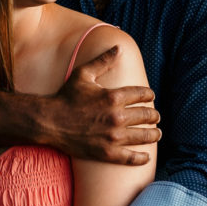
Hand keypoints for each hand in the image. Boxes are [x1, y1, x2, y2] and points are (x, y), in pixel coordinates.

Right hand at [47, 46, 160, 163]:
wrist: (50, 121)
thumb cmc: (66, 96)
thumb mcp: (83, 74)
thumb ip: (103, 60)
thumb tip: (118, 47)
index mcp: (113, 96)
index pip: (142, 95)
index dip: (149, 95)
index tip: (150, 97)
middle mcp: (117, 117)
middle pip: (146, 116)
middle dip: (154, 116)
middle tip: (156, 117)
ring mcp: (113, 136)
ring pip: (143, 136)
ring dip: (153, 134)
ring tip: (156, 134)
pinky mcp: (106, 152)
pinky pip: (130, 158)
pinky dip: (141, 158)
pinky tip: (146, 157)